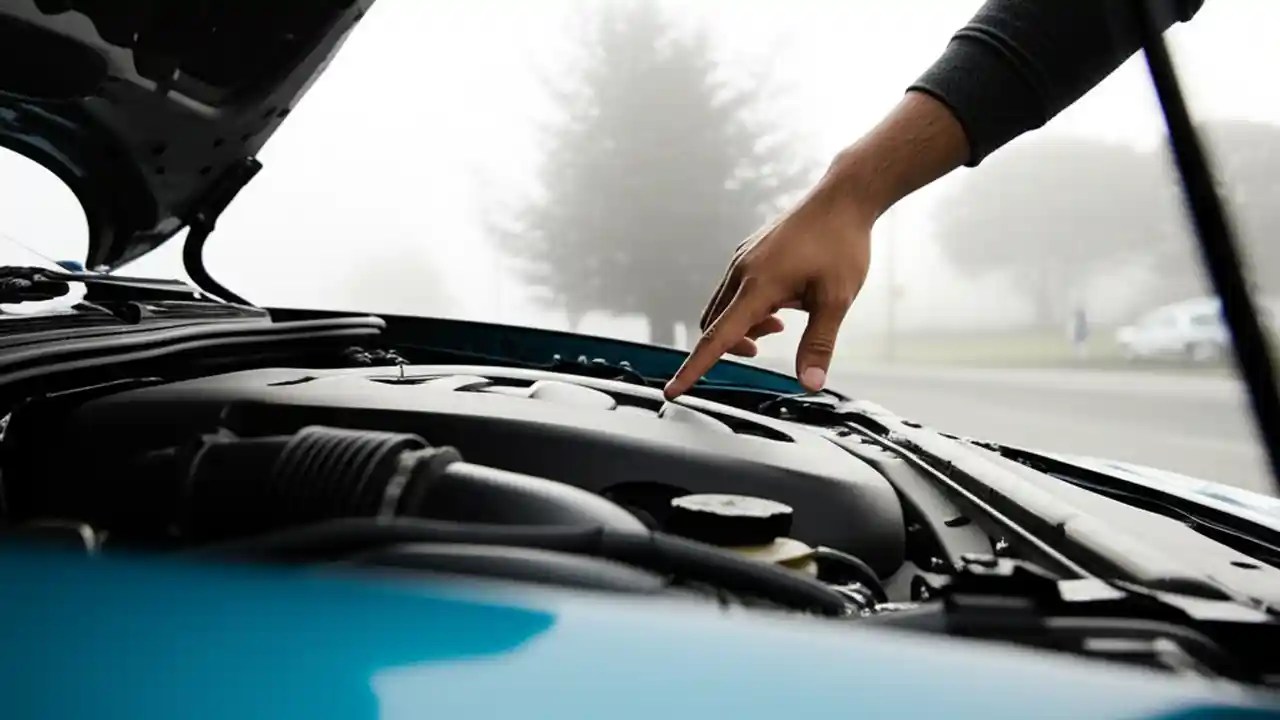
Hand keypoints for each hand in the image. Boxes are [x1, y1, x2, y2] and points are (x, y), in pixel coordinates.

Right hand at [664, 163, 875, 398]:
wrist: (843, 198)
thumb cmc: (842, 243)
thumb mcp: (836, 300)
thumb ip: (818, 344)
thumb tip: (809, 383)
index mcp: (758, 285)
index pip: (717, 338)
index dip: (694, 369)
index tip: (673, 391)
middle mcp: (742, 271)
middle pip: (714, 325)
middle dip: (731, 346)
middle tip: (763, 349)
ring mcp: (743, 259)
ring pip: (723, 307)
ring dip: (743, 327)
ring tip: (782, 323)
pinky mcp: (749, 252)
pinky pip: (734, 290)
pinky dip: (748, 308)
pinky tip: (782, 303)